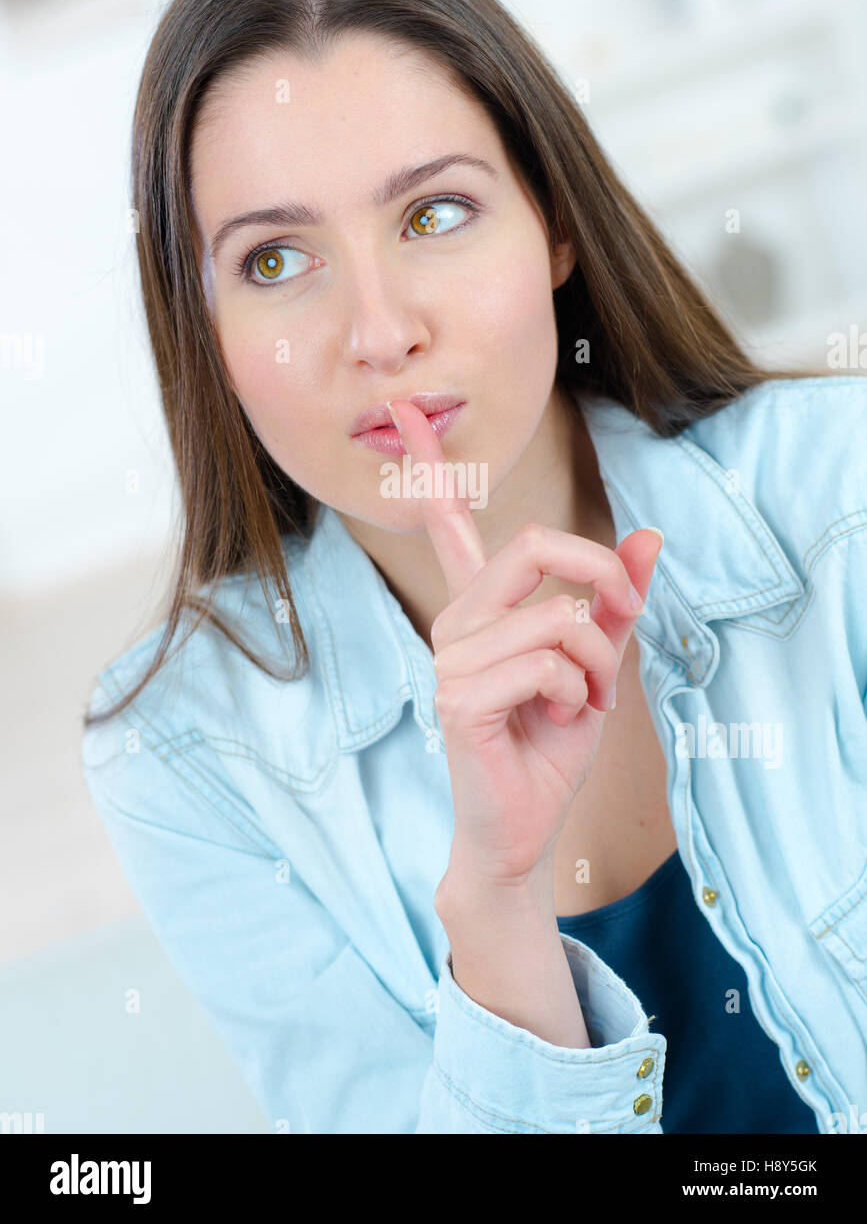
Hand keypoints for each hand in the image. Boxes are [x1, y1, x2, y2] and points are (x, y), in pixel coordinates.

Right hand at [387, 397, 662, 891]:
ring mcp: (452, 660)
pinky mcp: (459, 699)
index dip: (432, 468)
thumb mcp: (597, 666)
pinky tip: (559, 721)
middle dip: (603, 574)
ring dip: (598, 662)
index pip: (452, 527)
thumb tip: (646, 535)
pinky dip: (578, 692)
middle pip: (535, 545)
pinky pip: (547, 662)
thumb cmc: (549, 750)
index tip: (405, 410)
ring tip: (584, 700)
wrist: (525, 831)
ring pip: (559, 616)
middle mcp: (457, 624)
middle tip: (629, 615)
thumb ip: (613, 602)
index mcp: (483, 610)